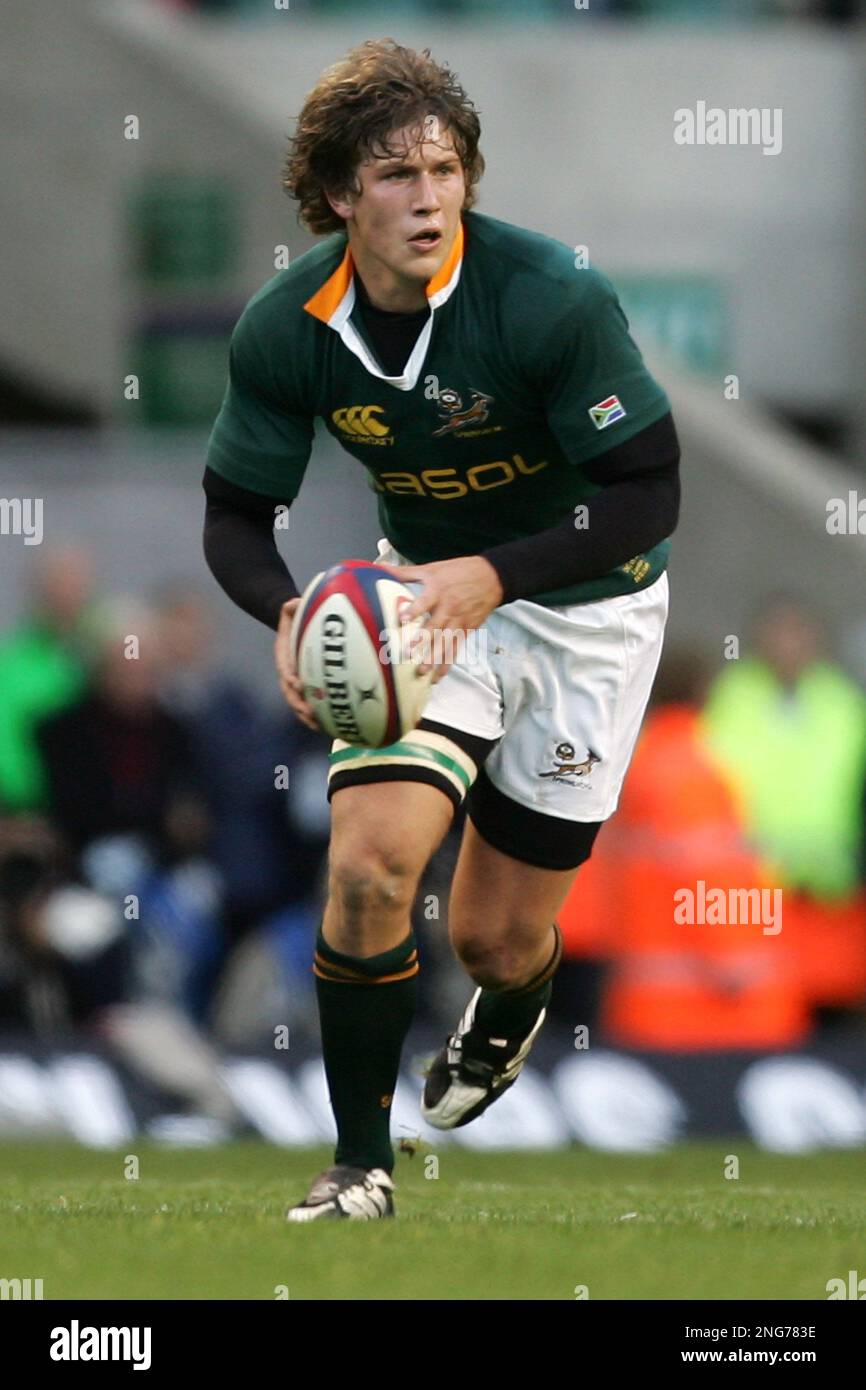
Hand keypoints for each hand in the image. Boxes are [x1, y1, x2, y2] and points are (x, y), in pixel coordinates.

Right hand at [274, 598, 320, 731]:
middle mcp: (289, 675)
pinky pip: (315, 704)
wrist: (293, 628)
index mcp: (284, 658)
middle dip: (300, 706)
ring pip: (302, 705)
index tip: (298, 684)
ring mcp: (299, 684)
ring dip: (310, 718)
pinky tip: (336, 725)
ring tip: (322, 729)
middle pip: (292, 695)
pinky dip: (323, 715)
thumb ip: (291, 606)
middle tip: (311, 714)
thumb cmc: (295, 618)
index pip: (285, 671)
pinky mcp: (310, 689)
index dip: (291, 679)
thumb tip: (294, 601)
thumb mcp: (291, 610)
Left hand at [376, 555, 503, 681]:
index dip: (413, 610)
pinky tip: (439, 675)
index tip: (402, 619)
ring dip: (434, 658)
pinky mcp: (467, 630)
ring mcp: (459, 621)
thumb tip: (381, 567)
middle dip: (421, 642)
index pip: (424, 602)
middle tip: (408, 654)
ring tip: (423, 671)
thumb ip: (406, 572)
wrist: (492, 578)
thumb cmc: (460, 571)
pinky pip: (456, 649)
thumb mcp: (432, 568)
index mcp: (438, 591)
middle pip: (434, 627)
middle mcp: (448, 608)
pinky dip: (448, 663)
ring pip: (445, 642)